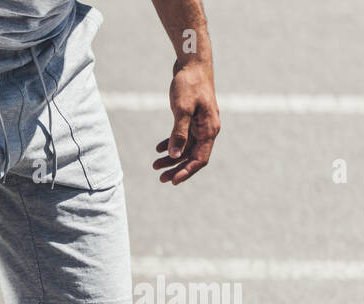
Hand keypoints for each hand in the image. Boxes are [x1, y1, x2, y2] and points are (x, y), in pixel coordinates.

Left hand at [153, 61, 220, 184]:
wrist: (192, 63)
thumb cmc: (189, 84)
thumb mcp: (182, 109)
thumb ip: (179, 132)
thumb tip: (175, 155)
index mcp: (209, 129)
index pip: (200, 158)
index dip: (187, 171)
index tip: (172, 181)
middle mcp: (207, 129)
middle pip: (193, 156)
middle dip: (177, 168)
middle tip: (160, 178)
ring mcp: (201, 123)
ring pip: (187, 148)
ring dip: (172, 158)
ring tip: (154, 165)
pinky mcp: (193, 118)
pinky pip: (184, 137)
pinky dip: (172, 144)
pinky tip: (158, 148)